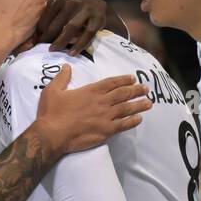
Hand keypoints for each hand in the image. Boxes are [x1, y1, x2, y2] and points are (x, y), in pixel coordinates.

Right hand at [34, 63, 149, 153]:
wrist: (52, 134)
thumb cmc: (51, 113)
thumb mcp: (52, 90)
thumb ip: (62, 78)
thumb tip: (67, 66)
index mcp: (90, 91)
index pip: (111, 83)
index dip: (123, 80)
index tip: (132, 78)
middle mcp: (101, 102)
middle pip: (123, 94)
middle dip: (136, 90)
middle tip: (146, 88)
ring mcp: (105, 116)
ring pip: (127, 108)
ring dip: (139, 105)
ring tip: (149, 103)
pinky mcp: (106, 131)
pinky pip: (123, 125)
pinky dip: (132, 121)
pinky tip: (139, 119)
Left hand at [36, 0, 105, 53]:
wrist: (98, 8)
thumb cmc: (73, 13)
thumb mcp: (59, 11)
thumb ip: (46, 22)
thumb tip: (29, 42)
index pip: (45, 16)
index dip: (39, 30)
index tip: (35, 42)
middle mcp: (72, 1)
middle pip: (57, 23)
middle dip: (48, 37)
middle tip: (42, 48)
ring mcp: (86, 9)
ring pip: (71, 27)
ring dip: (61, 41)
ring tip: (53, 50)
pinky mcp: (97, 18)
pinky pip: (87, 34)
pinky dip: (79, 45)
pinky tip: (72, 53)